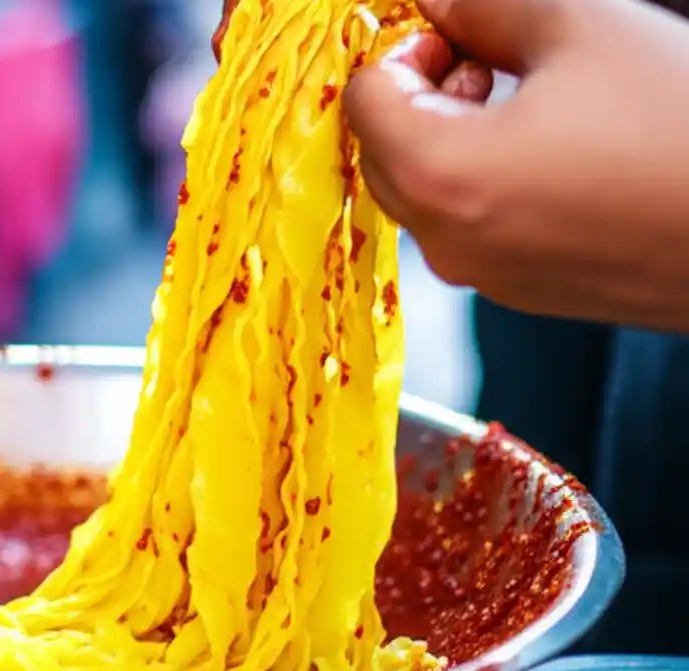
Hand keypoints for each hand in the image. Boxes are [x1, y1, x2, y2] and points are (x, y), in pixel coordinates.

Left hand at [345, 0, 688, 331]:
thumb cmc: (684, 130)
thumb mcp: (581, 29)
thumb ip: (484, 6)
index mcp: (439, 177)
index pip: (364, 102)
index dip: (402, 50)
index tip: (454, 30)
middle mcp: (449, 243)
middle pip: (385, 154)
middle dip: (420, 96)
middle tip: (484, 58)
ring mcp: (489, 278)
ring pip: (430, 194)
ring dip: (454, 136)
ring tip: (529, 97)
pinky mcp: (530, 292)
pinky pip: (476, 228)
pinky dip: (488, 181)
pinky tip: (557, 148)